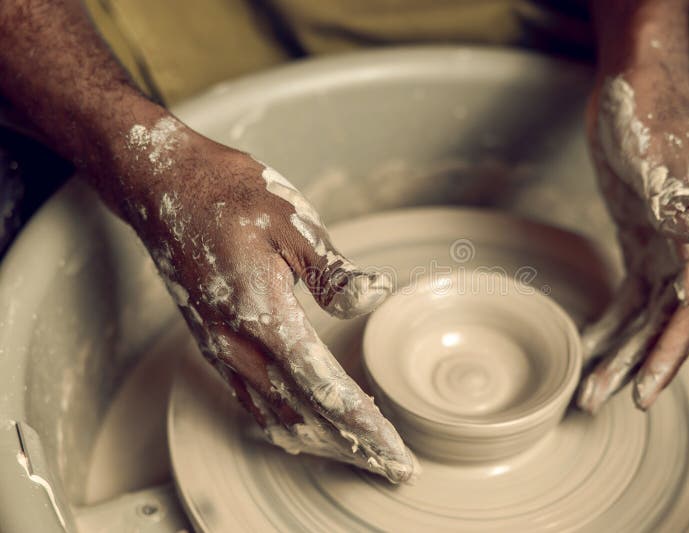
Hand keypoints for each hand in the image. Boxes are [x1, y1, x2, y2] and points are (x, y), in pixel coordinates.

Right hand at [118, 114, 417, 481]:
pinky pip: (249, 399)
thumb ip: (332, 270)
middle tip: (392, 467)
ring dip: (320, 441)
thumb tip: (373, 298)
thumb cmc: (230, 195)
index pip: (324, 389)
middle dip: (351, 447)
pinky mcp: (213, 340)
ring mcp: (221, 346)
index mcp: (264, 314)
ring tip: (359, 456)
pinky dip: (283, 425)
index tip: (394, 454)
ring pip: (275, 416)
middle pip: (303, 416)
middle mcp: (238, 342)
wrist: (165, 186)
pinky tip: (302, 430)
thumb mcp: (290, 221)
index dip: (363, 426)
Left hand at [579, 61, 688, 412]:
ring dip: (619, 352)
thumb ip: (680, 199)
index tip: (642, 396)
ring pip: (644, 315)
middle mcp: (688, 249)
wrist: (634, 85)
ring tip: (588, 386)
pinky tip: (589, 341)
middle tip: (595, 400)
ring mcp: (663, 245)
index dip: (669, 358)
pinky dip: (610, 320)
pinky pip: (628, 291)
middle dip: (633, 367)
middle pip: (664, 325)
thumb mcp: (659, 154)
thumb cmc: (649, 112)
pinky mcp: (639, 237)